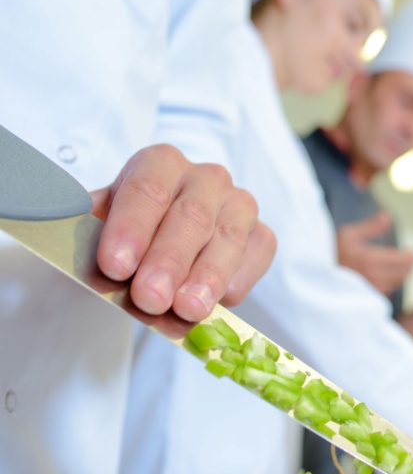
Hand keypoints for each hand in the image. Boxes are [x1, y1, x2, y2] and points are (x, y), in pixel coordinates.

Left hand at [90, 144, 275, 321]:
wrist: (163, 246)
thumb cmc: (131, 237)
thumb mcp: (100, 230)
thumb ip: (91, 240)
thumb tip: (89, 265)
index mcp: (159, 163)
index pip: (146, 189)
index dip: (130, 228)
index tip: (115, 266)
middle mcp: (205, 177)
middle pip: (190, 216)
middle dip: (168, 261)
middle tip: (150, 298)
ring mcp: (239, 204)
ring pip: (227, 238)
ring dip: (207, 277)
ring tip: (187, 309)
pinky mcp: (261, 234)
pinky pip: (256, 254)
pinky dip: (236, 281)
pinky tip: (216, 303)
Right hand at [336, 211, 412, 294]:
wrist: (315, 276)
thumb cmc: (331, 252)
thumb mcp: (348, 234)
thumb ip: (371, 227)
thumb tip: (387, 215)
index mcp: (370, 259)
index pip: (403, 258)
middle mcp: (373, 276)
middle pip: (404, 271)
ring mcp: (371, 289)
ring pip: (398, 281)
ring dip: (405, 273)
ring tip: (408, 265)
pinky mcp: (368, 297)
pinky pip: (389, 289)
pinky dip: (394, 281)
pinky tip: (391, 275)